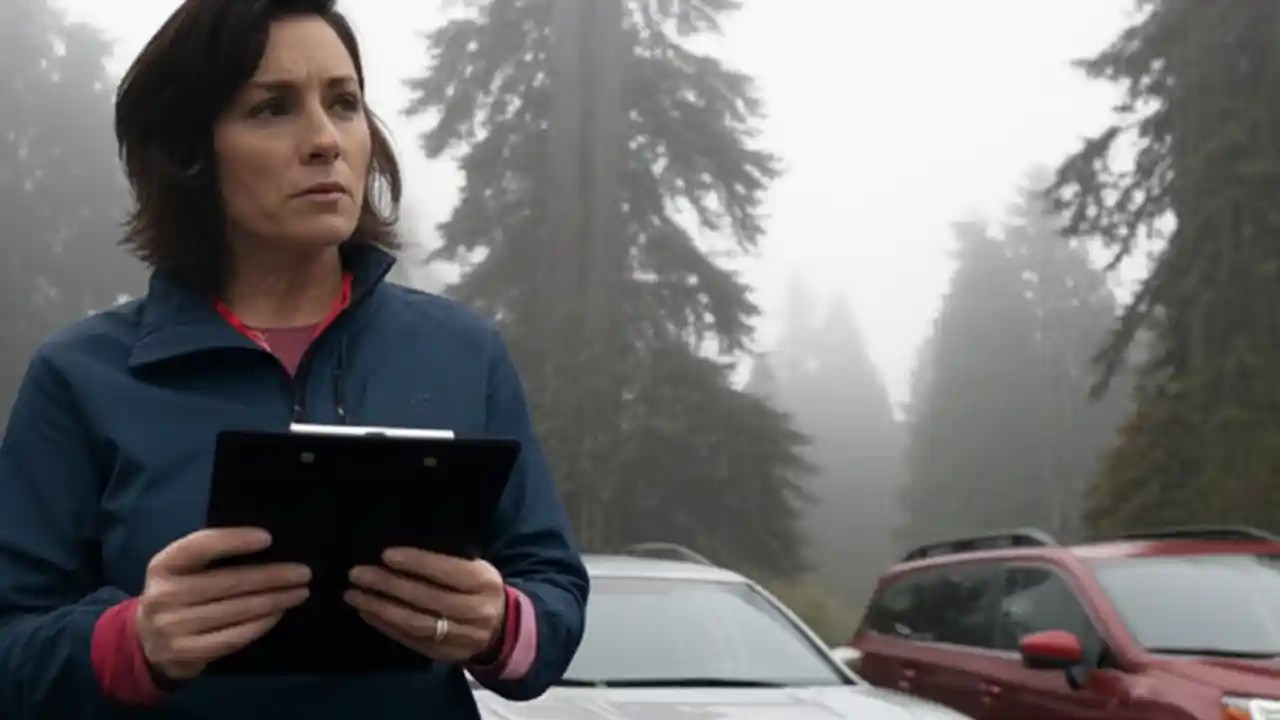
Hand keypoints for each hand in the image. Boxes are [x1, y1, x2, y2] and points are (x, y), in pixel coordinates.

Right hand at [135, 528, 310, 680]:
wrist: (149, 641)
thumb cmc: (179, 592)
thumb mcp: (181, 569)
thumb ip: (210, 556)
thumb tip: (266, 544)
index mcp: (164, 565)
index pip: (200, 546)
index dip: (234, 540)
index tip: (268, 538)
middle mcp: (164, 595)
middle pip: (228, 582)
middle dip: (272, 576)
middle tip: (304, 573)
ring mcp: (174, 627)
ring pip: (236, 610)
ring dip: (274, 600)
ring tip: (299, 592)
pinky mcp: (188, 652)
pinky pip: (234, 636)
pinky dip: (261, 623)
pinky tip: (278, 613)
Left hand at [345, 548, 505, 663]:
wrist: (502, 629)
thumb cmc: (479, 588)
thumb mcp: (476, 567)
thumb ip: (448, 560)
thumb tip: (401, 551)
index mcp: (484, 582)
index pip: (448, 572)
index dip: (417, 563)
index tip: (386, 554)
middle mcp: (475, 611)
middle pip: (427, 598)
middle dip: (389, 585)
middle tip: (358, 574)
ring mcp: (460, 637)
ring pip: (416, 623)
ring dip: (380, 608)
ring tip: (354, 595)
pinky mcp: (444, 655)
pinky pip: (411, 640)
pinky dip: (385, 626)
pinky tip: (367, 612)